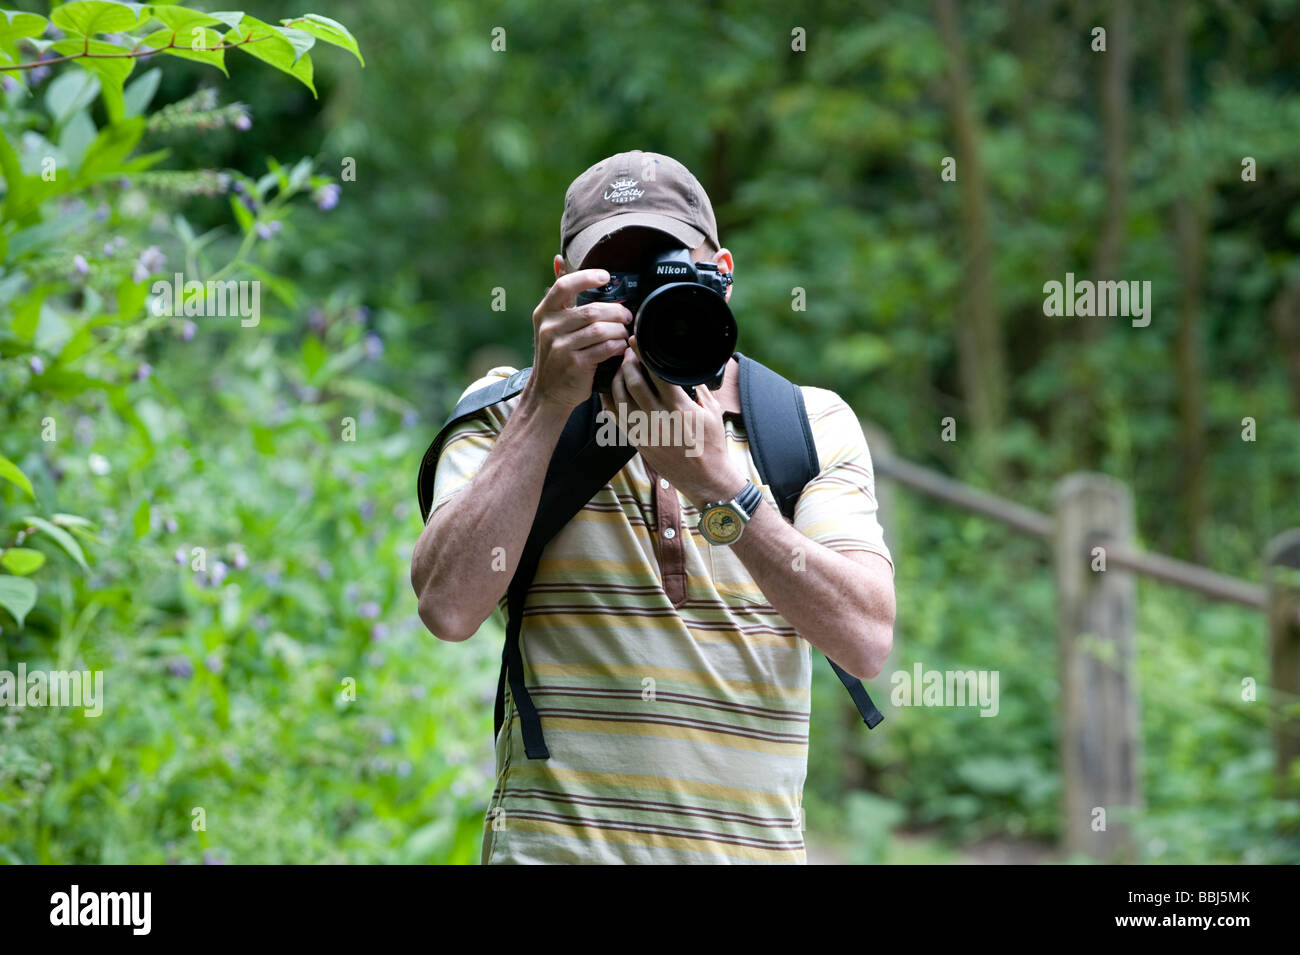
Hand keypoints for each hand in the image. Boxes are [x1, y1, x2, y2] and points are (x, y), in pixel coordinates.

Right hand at [526, 268, 632, 411]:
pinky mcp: (574, 364)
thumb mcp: (551, 323)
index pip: (564, 286)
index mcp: (545, 313)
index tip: (606, 277)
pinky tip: (619, 347)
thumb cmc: (556, 355)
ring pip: (601, 330)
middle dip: (616, 312)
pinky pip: (604, 349)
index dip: (587, 278)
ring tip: (624, 333)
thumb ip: (559, 295)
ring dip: (619, 331)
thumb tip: (559, 260)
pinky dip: (617, 346)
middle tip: (627, 316)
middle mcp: (549, 328)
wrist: (547, 393)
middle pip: (592, 310)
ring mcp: (561, 347)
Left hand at [607, 338, 746, 506]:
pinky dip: (609, 400)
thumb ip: (698, 387)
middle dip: (627, 362)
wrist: (705, 478)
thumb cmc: (712, 444)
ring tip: (619, 367)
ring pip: (619, 399)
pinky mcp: (637, 442)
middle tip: (627, 351)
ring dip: (616, 378)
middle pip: (633, 383)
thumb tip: (686, 368)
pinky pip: (615, 418)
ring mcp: (645, 432)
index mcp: (679, 409)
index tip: (637, 341)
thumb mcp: (712, 411)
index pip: (656, 374)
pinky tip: (610, 390)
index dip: (644, 355)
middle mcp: (659, 420)